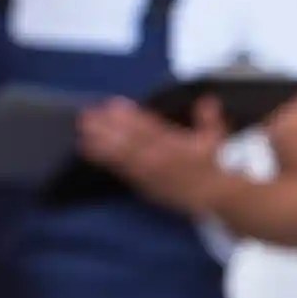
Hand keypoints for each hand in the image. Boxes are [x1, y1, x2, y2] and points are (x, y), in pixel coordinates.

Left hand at [78, 97, 232, 215]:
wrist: (212, 198)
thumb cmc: (210, 165)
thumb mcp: (213, 138)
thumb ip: (208, 118)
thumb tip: (207, 99)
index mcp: (174, 144)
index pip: (148, 127)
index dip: (129, 116)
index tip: (113, 104)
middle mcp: (158, 157)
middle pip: (128, 139)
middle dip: (107, 126)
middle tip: (87, 114)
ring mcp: (147, 171)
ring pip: (121, 154)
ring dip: (100, 140)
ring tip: (82, 129)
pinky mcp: (141, 183)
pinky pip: (119, 170)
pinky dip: (103, 159)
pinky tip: (86, 148)